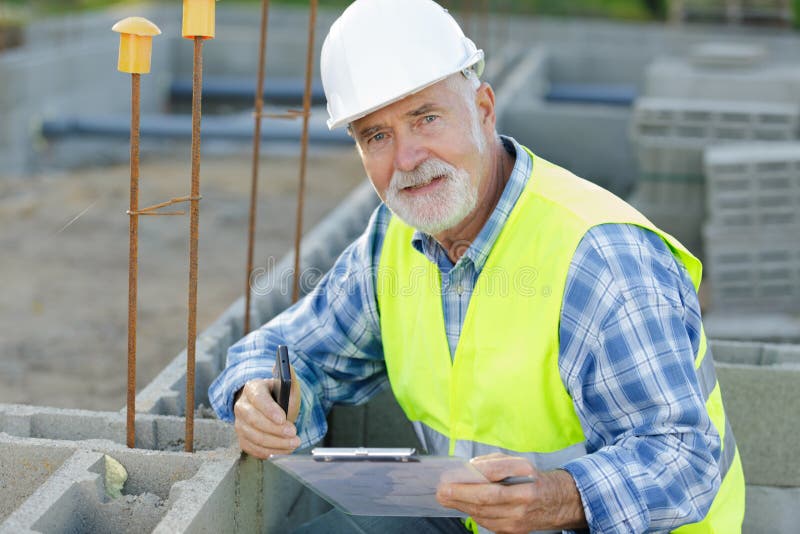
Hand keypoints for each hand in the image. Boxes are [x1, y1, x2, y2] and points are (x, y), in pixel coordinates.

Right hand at [233, 364, 301, 458]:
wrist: (271, 409)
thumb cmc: (279, 396)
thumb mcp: (287, 386)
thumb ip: (290, 377)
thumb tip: (290, 369)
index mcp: (252, 389)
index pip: (258, 399)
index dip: (269, 410)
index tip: (283, 419)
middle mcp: (242, 406)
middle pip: (254, 421)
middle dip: (275, 430)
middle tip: (293, 434)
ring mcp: (240, 424)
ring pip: (254, 437)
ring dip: (276, 443)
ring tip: (293, 443)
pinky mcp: (243, 439)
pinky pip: (254, 449)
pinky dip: (270, 452)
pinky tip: (284, 449)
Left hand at [436, 453, 585, 533]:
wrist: (558, 502)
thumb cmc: (533, 478)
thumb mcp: (518, 462)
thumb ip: (493, 462)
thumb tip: (468, 468)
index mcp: (527, 474)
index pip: (495, 472)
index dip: (471, 474)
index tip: (452, 474)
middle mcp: (525, 496)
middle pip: (487, 497)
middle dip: (460, 494)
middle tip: (442, 491)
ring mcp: (520, 517)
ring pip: (484, 513)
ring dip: (461, 506)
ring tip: (445, 498)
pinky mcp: (514, 530)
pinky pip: (488, 522)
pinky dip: (472, 514)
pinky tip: (462, 506)